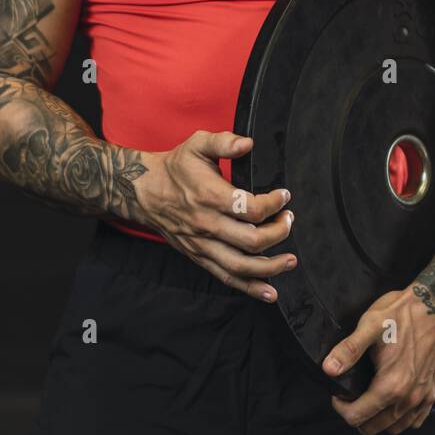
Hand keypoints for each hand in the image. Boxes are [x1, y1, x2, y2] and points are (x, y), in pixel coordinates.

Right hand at [134, 130, 295, 300]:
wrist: (143, 191)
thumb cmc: (175, 168)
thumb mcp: (197, 145)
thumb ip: (224, 142)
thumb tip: (248, 143)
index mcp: (210, 196)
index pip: (252, 208)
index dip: (275, 203)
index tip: (284, 196)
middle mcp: (207, 225)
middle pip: (252, 240)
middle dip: (279, 232)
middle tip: (289, 220)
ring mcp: (203, 245)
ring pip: (241, 266)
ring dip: (271, 267)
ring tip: (290, 260)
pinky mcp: (199, 256)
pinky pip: (227, 277)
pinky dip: (250, 287)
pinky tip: (270, 292)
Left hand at [322, 283, 434, 434]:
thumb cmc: (402, 313)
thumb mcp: (369, 325)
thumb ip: (349, 350)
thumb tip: (328, 370)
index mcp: (391, 386)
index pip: (356, 417)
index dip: (341, 408)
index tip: (338, 394)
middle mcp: (409, 398)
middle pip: (373, 427)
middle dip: (357, 416)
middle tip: (351, 396)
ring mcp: (424, 397)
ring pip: (395, 428)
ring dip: (378, 420)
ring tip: (370, 400)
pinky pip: (415, 420)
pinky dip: (401, 418)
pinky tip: (393, 401)